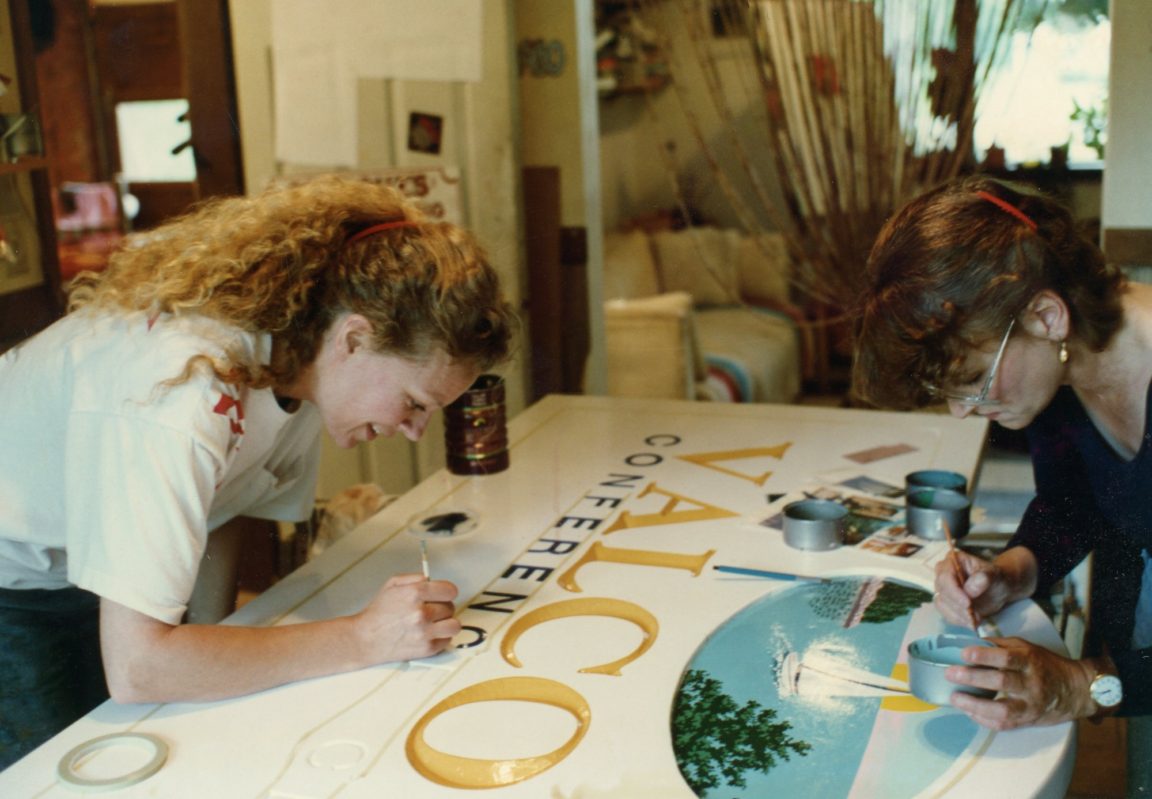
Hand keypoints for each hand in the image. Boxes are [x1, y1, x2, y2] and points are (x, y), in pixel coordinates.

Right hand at [355, 573, 461, 662]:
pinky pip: (447, 640)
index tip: (443, 594)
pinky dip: (440, 637)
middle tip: (430, 610)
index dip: (446, 591)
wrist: (366, 639)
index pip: (450, 590)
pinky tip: (429, 634)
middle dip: (442, 607)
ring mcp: (425, 632)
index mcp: (415, 593)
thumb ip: (415, 578)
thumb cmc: (378, 613)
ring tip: (435, 623)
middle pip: (450, 607)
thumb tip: (431, 579)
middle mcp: (422, 613)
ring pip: (454, 625)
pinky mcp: (426, 649)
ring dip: (446, 623)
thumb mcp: (392, 584)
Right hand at [933, 550, 1012, 630]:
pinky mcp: (946, 602)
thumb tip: (970, 588)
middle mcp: (943, 573)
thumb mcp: (994, 575)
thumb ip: (983, 579)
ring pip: (941, 604)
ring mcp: (943, 588)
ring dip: (958, 615)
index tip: (968, 603)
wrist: (999, 589)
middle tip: (974, 615)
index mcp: (953, 560)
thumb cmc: (996, 578)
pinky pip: (945, 613)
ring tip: (976, 619)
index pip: (945, 577)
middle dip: (957, 605)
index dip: (954, 591)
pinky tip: (971, 622)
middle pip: (941, 591)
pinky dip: (958, 620)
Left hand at [943, 637, 1094, 729]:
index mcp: (1030, 661)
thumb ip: (1000, 645)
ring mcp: (1030, 705)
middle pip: (1001, 682)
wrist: (1074, 690)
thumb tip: (970, 643)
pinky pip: (1004, 724)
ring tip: (955, 698)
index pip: (1006, 657)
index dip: (984, 655)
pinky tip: (968, 711)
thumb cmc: (1044, 664)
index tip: (964, 653)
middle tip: (950, 673)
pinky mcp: (1027, 721)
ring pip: (1002, 709)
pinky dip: (983, 719)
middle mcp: (1032, 684)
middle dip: (973, 678)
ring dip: (975, 704)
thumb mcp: (1026, 647)